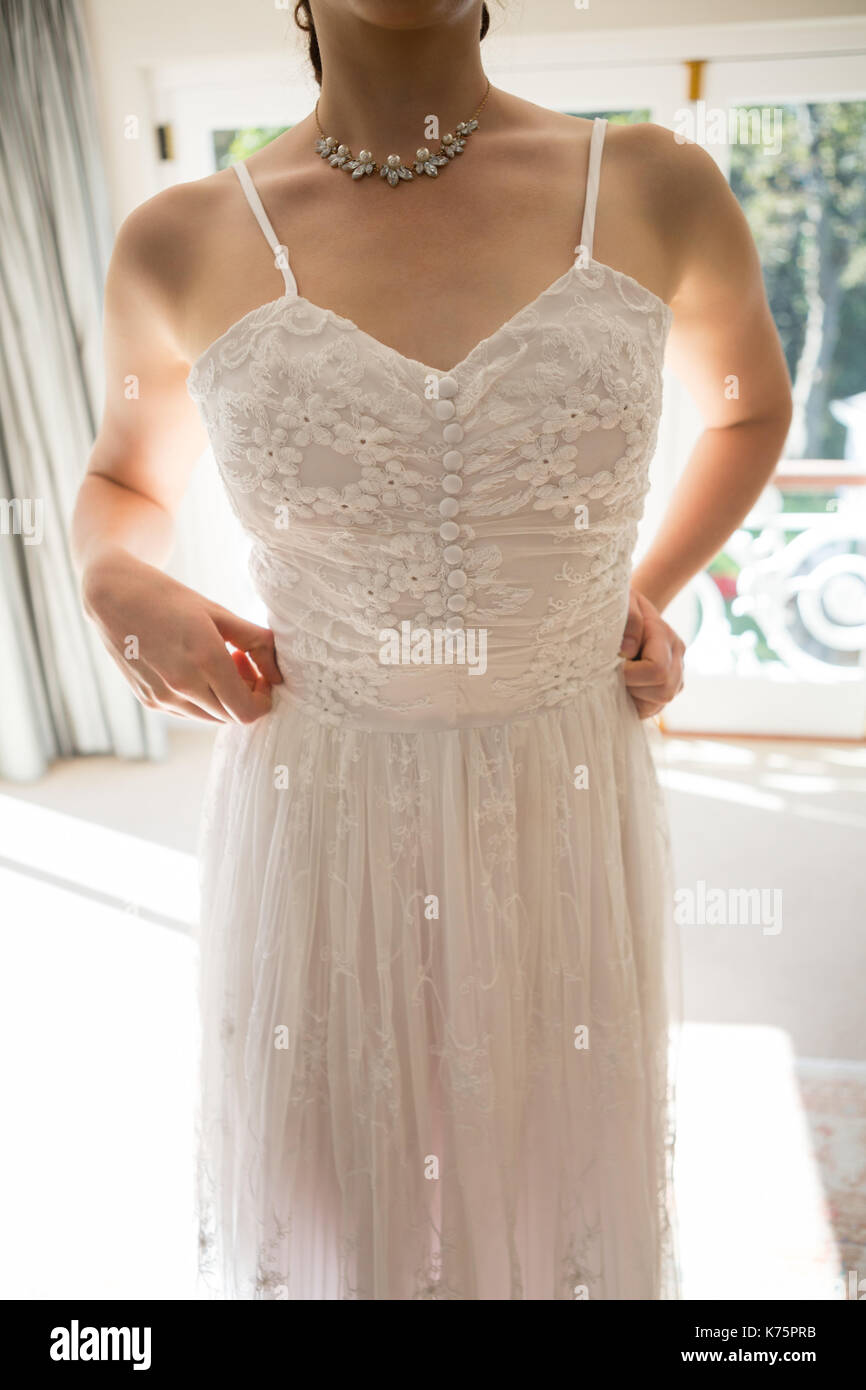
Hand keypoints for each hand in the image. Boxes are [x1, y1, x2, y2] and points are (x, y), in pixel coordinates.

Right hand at [82, 549, 281, 723]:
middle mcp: (182, 685)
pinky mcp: (149, 701)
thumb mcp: (219, 613)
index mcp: (204, 660)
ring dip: (224, 697)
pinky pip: (189, 712)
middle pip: (232, 715)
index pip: (247, 711)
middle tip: (241, 660)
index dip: (263, 699)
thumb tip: (280, 673)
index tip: (263, 675)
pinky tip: (194, 667)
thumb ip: (257, 642)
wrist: (112, 596)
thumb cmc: (170, 598)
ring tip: (218, 661)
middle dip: (246, 694)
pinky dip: (202, 697)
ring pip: (211, 717)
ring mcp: (163, 697)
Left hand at [619, 588, 684, 719]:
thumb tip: (628, 649)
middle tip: (615, 672)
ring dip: (635, 695)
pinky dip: (636, 702)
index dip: (630, 673)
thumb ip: (629, 618)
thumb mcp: (623, 602)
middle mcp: (677, 659)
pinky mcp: (664, 691)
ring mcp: (675, 677)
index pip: (657, 669)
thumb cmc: (621, 607)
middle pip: (664, 690)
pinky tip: (625, 686)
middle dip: (633, 686)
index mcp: (667, 637)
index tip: (612, 663)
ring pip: (661, 702)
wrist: (628, 614)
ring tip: (619, 677)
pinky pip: (653, 708)